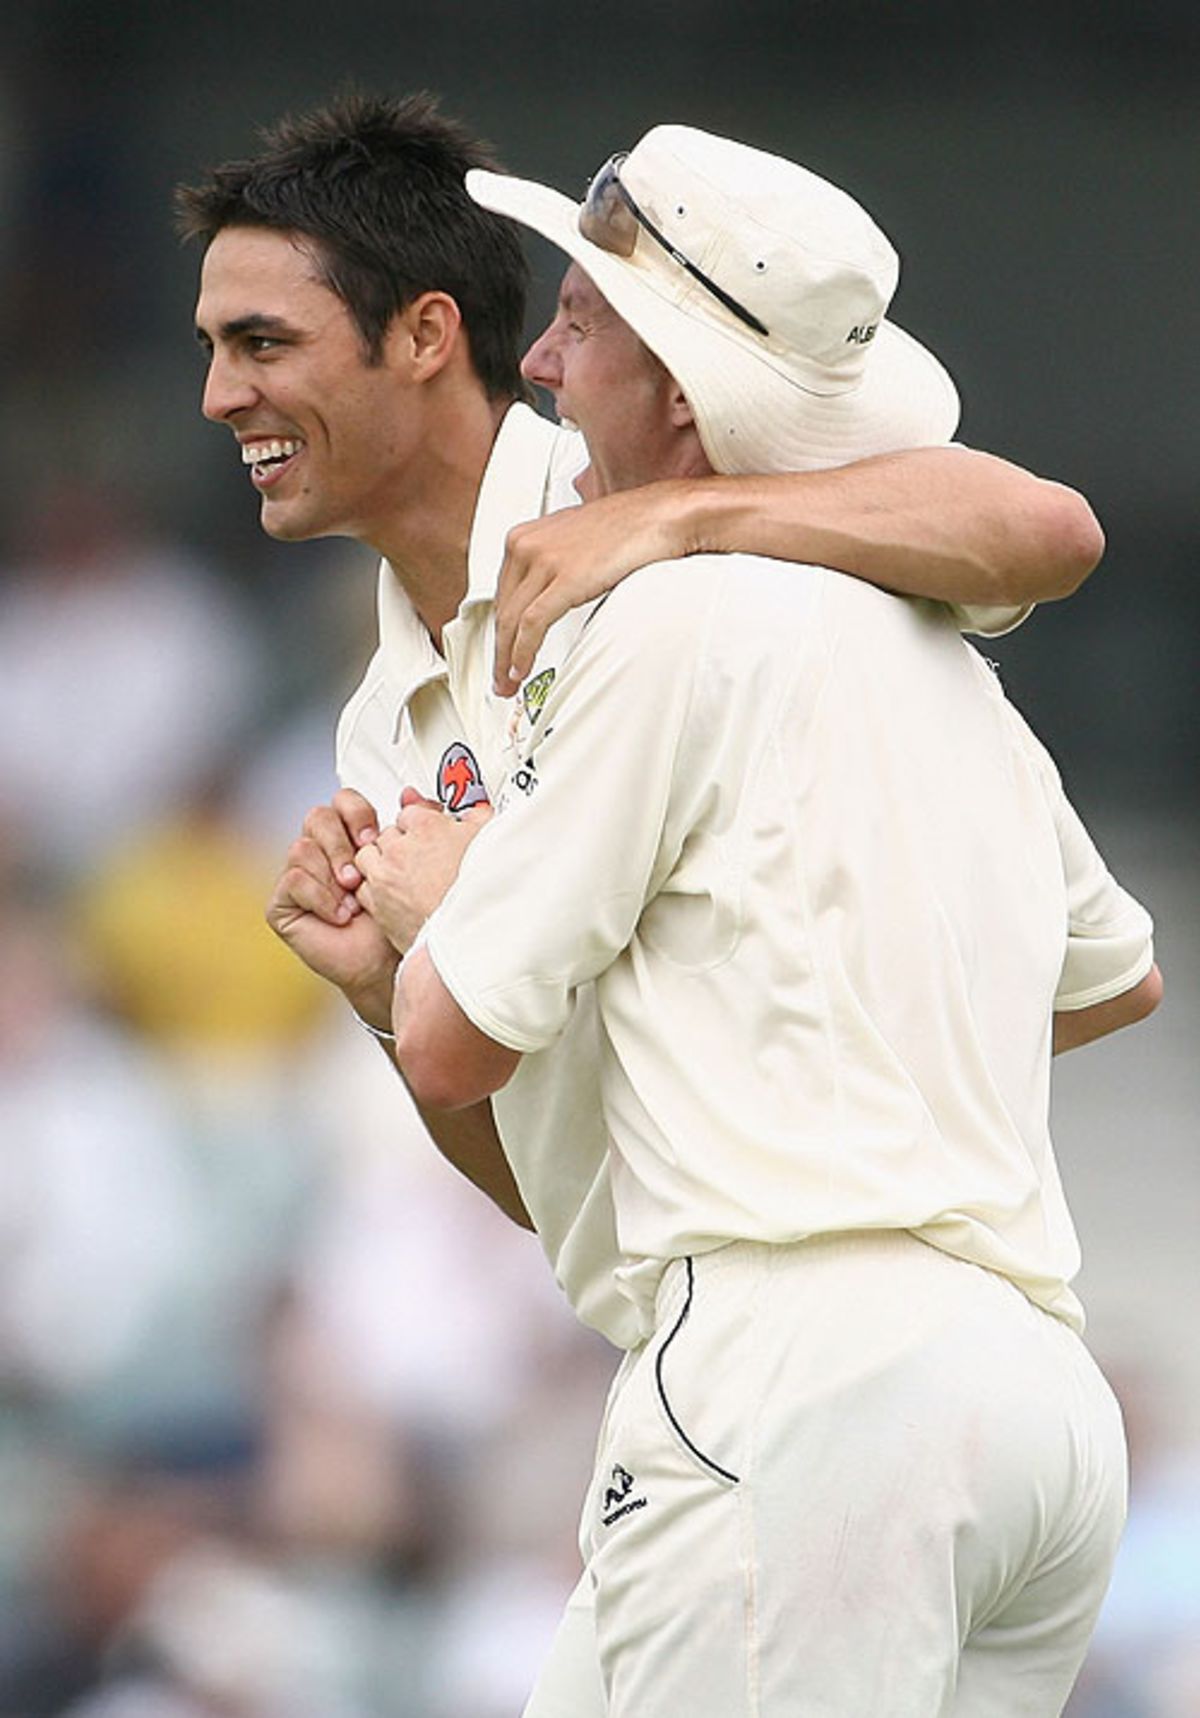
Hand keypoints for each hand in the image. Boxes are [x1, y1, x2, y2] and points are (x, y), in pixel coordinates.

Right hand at [267, 789, 397, 1022]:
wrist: (384, 962)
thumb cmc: (394, 918)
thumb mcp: (408, 867)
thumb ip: (414, 827)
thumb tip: (411, 793)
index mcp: (348, 835)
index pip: (342, 801)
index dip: (356, 813)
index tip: (373, 840)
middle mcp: (320, 850)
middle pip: (318, 817)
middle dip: (341, 845)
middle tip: (359, 876)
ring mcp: (298, 873)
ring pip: (302, 848)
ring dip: (333, 877)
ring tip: (354, 901)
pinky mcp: (282, 901)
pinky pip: (293, 880)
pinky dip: (321, 898)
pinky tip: (341, 916)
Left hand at [356, 790, 492, 953]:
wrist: (472, 937)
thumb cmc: (484, 893)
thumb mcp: (491, 842)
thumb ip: (479, 820)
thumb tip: (477, 814)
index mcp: (426, 828)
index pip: (411, 812)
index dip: (422, 825)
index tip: (431, 835)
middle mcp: (400, 850)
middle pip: (388, 834)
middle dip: (402, 844)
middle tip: (421, 858)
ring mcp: (385, 879)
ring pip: (367, 857)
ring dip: (381, 863)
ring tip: (403, 876)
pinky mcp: (378, 907)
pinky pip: (362, 889)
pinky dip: (373, 890)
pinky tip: (393, 897)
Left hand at [492, 481, 692, 692]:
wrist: (660, 516)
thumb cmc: (627, 529)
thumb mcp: (573, 543)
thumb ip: (553, 565)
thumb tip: (546, 598)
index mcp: (524, 536)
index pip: (502, 595)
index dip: (500, 630)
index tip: (501, 652)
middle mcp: (526, 545)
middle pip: (502, 610)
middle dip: (499, 650)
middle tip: (499, 679)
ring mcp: (543, 560)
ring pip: (511, 621)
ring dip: (506, 660)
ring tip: (508, 685)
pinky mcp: (564, 578)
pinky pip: (532, 624)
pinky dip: (522, 652)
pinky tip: (520, 671)